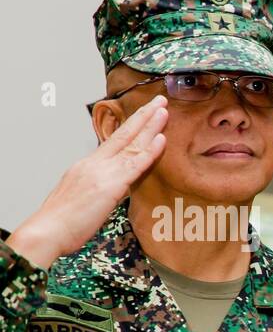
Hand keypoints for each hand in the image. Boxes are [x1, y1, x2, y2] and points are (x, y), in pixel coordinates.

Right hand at [7, 95, 167, 269]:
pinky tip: (161, 139)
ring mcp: (103, 172)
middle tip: (159, 101)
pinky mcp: (110, 186)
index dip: (131, 126)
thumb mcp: (82, 197)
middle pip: (123, 134)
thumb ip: (100, 188)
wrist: (48, 230)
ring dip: (150, 126)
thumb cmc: (63, 221)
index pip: (114, 140)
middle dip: (143, 116)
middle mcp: (95, 163)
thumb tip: (112, 189)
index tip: (145, 113)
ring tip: (164, 110)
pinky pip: (134, 165)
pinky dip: (149, 151)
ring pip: (131, 144)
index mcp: (88, 165)